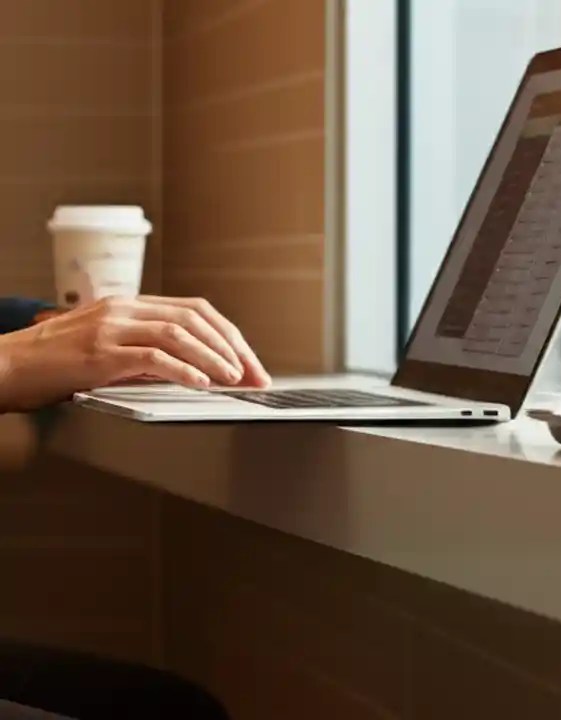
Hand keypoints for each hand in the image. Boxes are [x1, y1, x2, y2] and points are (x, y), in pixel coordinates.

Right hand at [0, 296, 270, 410]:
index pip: (196, 311)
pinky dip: (184, 370)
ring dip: (215, 358)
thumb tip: (196, 372)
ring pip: (180, 334)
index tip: (252, 362)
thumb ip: (150, 355)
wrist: (4, 366)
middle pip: (196, 318)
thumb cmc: (54, 364)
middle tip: (256, 376)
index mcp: (130, 305)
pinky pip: (153, 357)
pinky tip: (202, 384)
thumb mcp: (110, 351)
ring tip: (236, 380)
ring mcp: (111, 328)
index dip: (230, 336)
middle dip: (233, 348)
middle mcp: (124, 310)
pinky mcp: (99, 353)